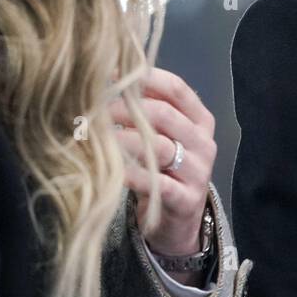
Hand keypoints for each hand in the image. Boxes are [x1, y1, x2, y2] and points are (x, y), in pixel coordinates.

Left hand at [109, 67, 217, 284]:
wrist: (179, 222)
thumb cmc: (165, 170)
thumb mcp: (162, 137)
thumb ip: (146, 110)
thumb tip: (108, 77)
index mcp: (201, 120)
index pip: (177, 89)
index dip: (144, 78)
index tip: (110, 74)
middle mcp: (204, 143)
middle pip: (164, 114)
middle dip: (124, 108)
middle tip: (91, 107)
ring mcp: (198, 172)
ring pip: (159, 147)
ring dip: (122, 139)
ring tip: (94, 136)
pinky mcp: (185, 200)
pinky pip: (155, 182)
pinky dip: (130, 173)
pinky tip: (109, 169)